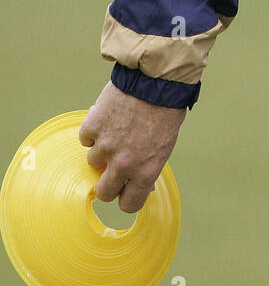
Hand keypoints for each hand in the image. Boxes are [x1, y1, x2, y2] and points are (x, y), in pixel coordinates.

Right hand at [79, 81, 185, 212]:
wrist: (155, 79)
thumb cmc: (165, 111)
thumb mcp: (165, 145)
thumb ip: (148, 166)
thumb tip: (141, 183)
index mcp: (146, 171)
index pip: (128, 205)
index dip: (126, 198)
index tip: (126, 190)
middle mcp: (124, 164)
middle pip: (104, 192)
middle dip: (107, 182)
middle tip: (113, 167)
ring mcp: (105, 146)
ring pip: (93, 162)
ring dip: (102, 150)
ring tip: (117, 130)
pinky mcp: (92, 127)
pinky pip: (86, 138)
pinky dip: (94, 130)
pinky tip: (109, 117)